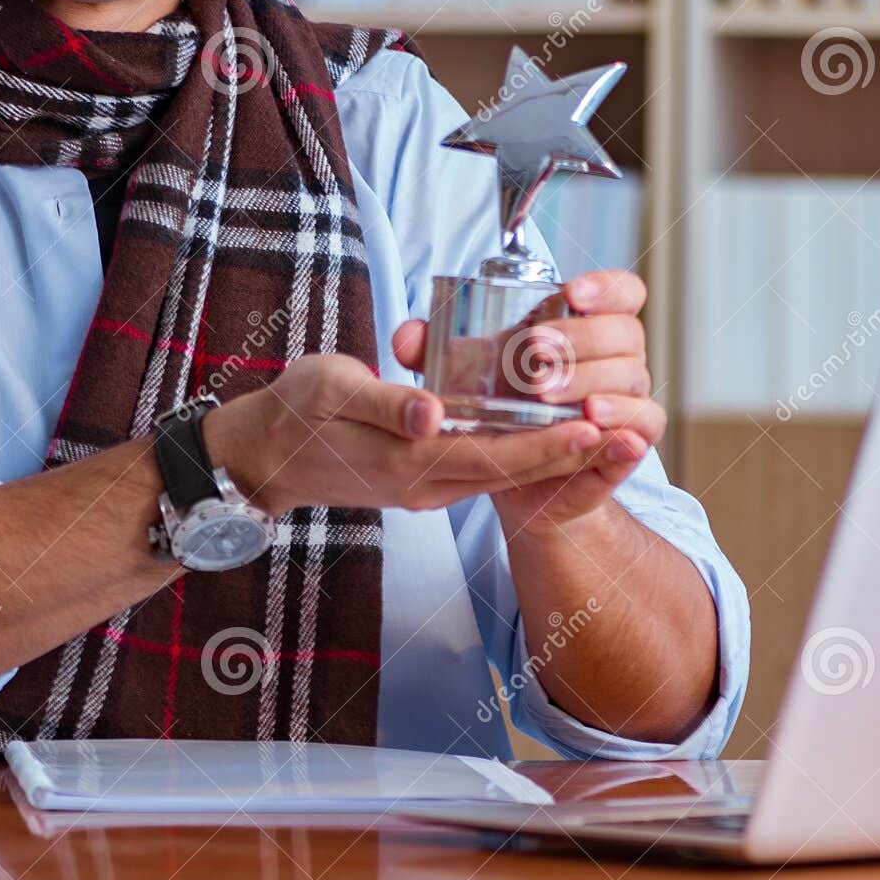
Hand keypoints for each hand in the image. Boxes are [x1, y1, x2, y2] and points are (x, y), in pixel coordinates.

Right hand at [204, 353, 602, 515]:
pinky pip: (476, 471)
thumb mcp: (334, 390)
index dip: (546, 446)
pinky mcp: (415, 482)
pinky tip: (535, 434)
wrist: (260, 456)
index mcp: (407, 462)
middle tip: (619, 431)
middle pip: (508, 472)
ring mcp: (420, 489)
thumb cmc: (294, 411)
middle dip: (565, 455)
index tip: (593, 427)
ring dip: (545, 457)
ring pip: (496, 474)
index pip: (493, 457)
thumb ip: (388, 403)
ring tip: (595, 430)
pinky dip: (512, 456)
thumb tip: (434, 413)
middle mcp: (423, 486)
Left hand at [392, 268, 664, 533]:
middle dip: (582, 339)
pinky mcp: (628, 442)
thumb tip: (406, 338)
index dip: (605, 287)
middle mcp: (614, 359)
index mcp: (584, 327)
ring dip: (592, 381)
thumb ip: (434, 350)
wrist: (515, 477)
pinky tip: (595, 423)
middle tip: (536, 353)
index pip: (622, 292)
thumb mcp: (462, 374)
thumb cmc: (497, 409)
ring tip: (550, 393)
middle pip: (625, 333)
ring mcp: (627, 399)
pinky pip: (644, 427)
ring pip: (632, 377)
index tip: (570, 293)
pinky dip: (623, 423)